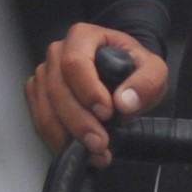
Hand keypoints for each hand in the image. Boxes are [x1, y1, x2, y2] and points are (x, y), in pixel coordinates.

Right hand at [26, 22, 167, 163]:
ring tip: (95, 153)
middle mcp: (57, 53)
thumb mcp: (153, 70)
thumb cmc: (133, 68)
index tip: (106, 113)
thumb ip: (146, 82)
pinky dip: (58, 141)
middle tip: (100, 143)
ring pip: (45, 110)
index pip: (75, 63)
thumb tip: (125, 102)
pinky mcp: (39, 97)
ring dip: (67, 137)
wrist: (122, 74)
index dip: (87, 91)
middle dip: (78, 122)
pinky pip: (41, 122)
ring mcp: (44, 75)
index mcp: (82, 37)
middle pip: (56, 90)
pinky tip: (81, 152)